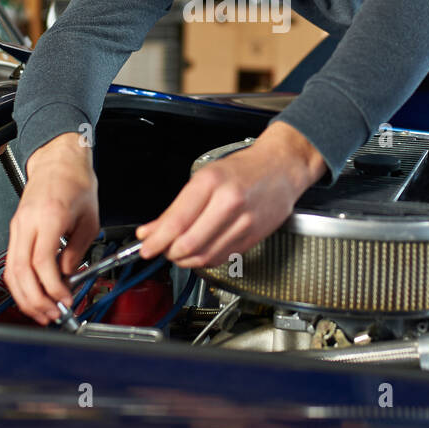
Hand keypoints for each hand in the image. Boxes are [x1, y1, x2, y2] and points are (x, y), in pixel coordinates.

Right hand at [3, 132, 99, 324]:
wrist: (58, 160)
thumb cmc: (76, 182)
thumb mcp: (89, 218)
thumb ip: (77, 250)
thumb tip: (68, 276)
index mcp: (49, 218)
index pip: (41, 262)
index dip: (52, 287)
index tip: (65, 299)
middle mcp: (27, 223)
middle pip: (20, 272)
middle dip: (35, 299)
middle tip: (52, 314)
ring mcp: (17, 227)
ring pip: (11, 271)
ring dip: (25, 296)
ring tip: (42, 312)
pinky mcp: (16, 230)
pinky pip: (12, 263)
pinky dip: (21, 283)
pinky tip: (34, 294)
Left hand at [135, 122, 325, 268]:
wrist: (282, 167)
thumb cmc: (244, 169)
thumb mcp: (205, 177)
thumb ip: (177, 208)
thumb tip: (152, 230)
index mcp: (211, 182)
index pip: (177, 221)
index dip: (157, 240)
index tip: (146, 247)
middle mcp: (228, 202)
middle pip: (189, 243)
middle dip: (170, 252)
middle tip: (162, 250)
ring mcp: (244, 221)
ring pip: (205, 255)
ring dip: (186, 260)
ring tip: (179, 252)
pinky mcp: (254, 236)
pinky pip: (222, 257)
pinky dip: (205, 260)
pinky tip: (200, 252)